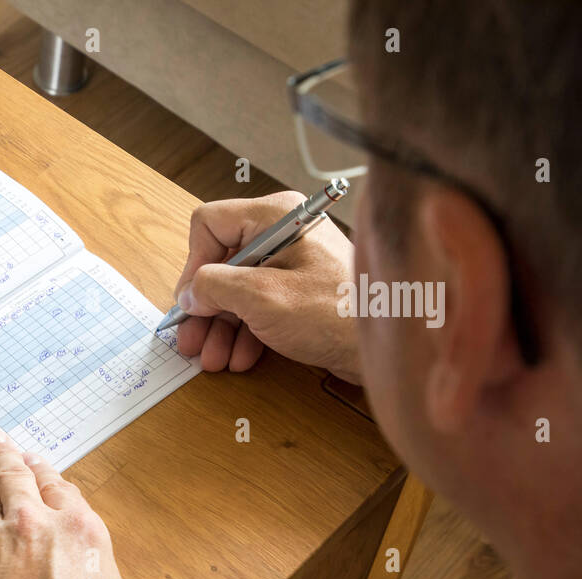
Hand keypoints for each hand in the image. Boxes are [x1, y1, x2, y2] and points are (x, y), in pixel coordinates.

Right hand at [172, 191, 360, 382]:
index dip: (192, 266)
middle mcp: (283, 233)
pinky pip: (260, 305)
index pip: (210, 226)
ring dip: (221, 327)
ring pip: (238, 290)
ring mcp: (294, 263)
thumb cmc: (337, 312)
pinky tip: (240, 356)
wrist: (391, 339)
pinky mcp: (303, 291)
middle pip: (222, 264)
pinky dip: (245, 331)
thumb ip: (214, 287)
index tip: (189, 303)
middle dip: (205, 309)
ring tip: (213, 359)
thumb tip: (191, 293)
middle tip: (191, 341)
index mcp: (275, 217)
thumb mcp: (261, 297)